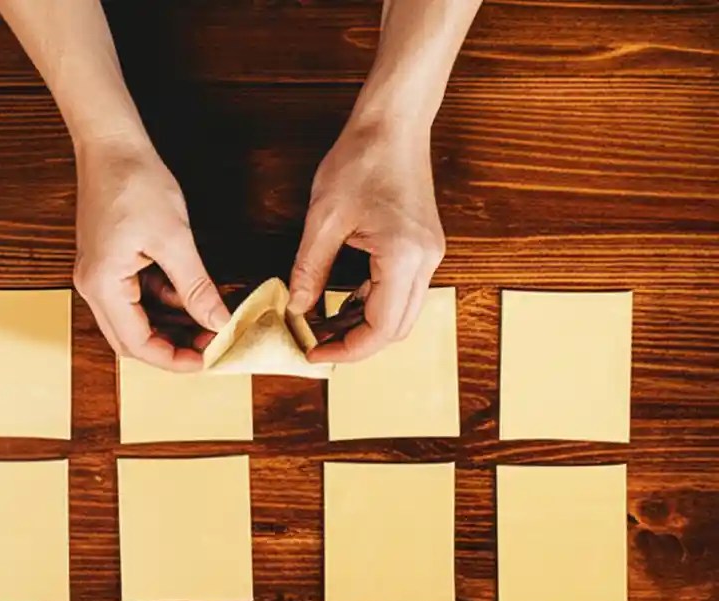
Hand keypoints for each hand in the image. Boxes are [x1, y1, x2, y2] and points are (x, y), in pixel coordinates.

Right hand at [73, 136, 229, 371]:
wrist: (111, 143)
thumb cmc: (134, 182)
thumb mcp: (173, 238)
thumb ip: (195, 286)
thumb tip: (218, 322)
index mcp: (103, 286)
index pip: (137, 344)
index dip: (174, 359)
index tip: (208, 361)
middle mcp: (94, 286)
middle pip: (132, 340)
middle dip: (172, 348)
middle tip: (211, 348)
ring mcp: (99, 274)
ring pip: (135, 319)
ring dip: (169, 326)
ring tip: (208, 325)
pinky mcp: (109, 262)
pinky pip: (135, 296)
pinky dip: (163, 302)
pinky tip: (191, 297)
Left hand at [288, 121, 445, 361]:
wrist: (393, 123)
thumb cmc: (361, 159)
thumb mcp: (324, 218)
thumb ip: (310, 269)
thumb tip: (296, 309)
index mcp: (404, 257)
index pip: (381, 328)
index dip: (346, 350)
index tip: (312, 353)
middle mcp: (426, 262)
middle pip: (395, 328)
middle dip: (353, 344)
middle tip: (312, 345)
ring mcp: (428, 255)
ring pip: (398, 313)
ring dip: (361, 325)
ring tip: (319, 328)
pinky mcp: (421, 248)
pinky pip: (399, 290)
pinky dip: (370, 304)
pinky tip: (338, 303)